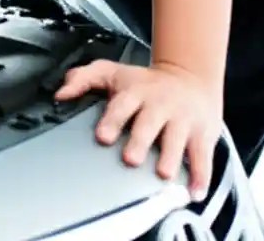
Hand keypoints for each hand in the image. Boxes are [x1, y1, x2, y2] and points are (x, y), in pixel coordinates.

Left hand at [55, 59, 221, 200]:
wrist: (190, 76)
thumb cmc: (144, 82)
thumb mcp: (111, 73)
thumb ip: (82, 79)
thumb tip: (60, 94)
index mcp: (136, 92)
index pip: (122, 105)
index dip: (112, 120)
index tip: (103, 136)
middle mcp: (160, 105)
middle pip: (149, 124)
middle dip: (140, 141)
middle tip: (130, 159)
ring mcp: (183, 120)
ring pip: (177, 140)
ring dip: (171, 158)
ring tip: (163, 175)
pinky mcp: (203, 134)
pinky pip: (203, 156)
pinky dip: (201, 175)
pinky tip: (194, 191)